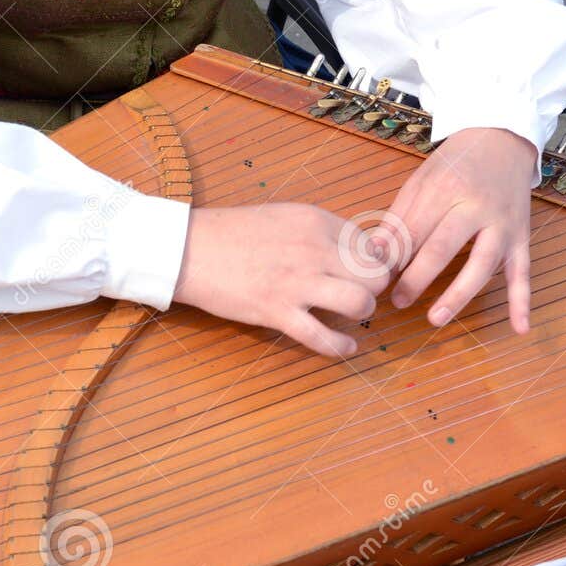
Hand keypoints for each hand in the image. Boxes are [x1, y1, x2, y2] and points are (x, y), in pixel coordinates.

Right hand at [173, 203, 390, 357]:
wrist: (191, 249)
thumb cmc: (236, 233)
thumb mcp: (286, 216)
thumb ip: (321, 231)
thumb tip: (358, 251)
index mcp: (316, 221)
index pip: (370, 245)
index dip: (374, 262)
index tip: (365, 273)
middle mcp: (314, 250)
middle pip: (374, 275)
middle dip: (374, 288)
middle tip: (360, 293)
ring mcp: (296, 283)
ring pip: (359, 304)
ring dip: (362, 313)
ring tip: (351, 315)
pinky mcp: (277, 312)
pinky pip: (322, 338)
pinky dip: (341, 348)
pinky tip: (347, 348)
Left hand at [385, 126, 536, 332]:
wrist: (502, 139)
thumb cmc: (454, 165)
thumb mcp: (421, 181)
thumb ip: (399, 218)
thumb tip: (373, 257)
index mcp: (446, 189)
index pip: (415, 229)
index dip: (394, 256)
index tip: (375, 279)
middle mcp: (477, 207)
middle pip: (444, 248)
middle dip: (418, 278)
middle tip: (397, 301)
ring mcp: (503, 225)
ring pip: (482, 265)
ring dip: (459, 295)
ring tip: (435, 319)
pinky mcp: (521, 238)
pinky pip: (522, 273)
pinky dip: (522, 302)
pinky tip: (520, 328)